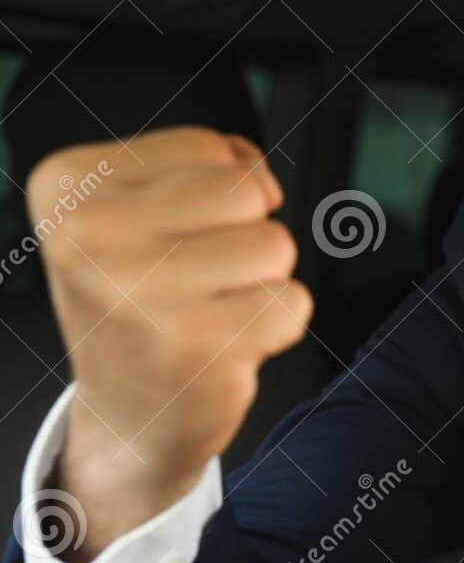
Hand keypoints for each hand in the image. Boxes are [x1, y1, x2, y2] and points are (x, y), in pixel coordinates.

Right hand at [26, 126, 311, 561]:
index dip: (218, 192)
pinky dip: (277, 325)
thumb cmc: (146, 303)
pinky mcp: (195, 345)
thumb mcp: (143, 214)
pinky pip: (292, 302)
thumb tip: (253, 164)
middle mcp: (89, 233)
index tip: (170, 239)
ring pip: (276, 245)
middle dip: (248, 232)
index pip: (207, 146)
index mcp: (70, 184)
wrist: (128, 416)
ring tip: (211, 311)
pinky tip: (225, 345)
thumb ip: (204, 167)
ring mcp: (139, 291)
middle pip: (247, 190)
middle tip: (201, 279)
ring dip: (262, 281)